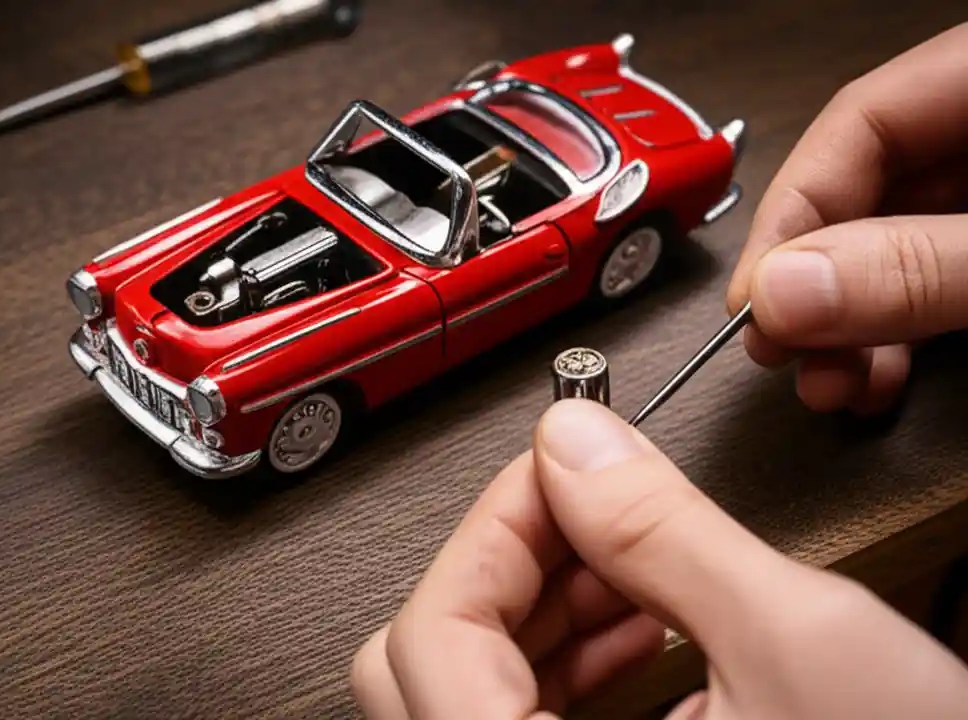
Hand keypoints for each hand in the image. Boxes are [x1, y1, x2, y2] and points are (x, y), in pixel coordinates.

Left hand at [351, 400, 967, 717]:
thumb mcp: (801, 648)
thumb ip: (665, 535)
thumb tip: (574, 446)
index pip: (432, 638)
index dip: (494, 529)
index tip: (555, 472)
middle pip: (429, 664)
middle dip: (514, 567)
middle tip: (587, 511)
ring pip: (469, 697)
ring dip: (539, 614)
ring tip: (622, 565)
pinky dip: (566, 674)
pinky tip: (639, 630)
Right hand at [727, 23, 967, 413]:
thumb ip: (918, 267)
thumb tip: (784, 292)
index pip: (855, 123)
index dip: (792, 216)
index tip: (756, 305)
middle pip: (867, 191)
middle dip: (818, 288)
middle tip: (783, 352)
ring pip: (895, 244)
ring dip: (849, 327)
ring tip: (828, 387)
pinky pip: (936, 276)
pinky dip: (900, 334)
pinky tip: (877, 378)